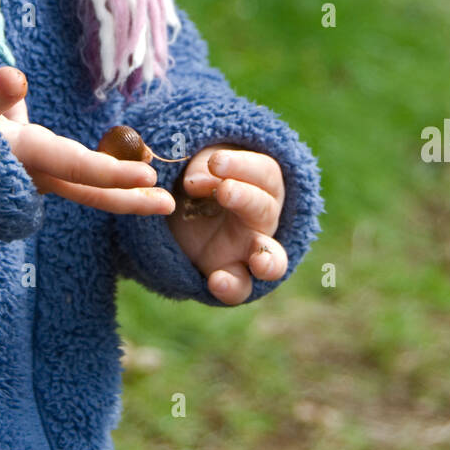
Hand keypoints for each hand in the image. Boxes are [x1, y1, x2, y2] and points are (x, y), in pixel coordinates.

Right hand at [0, 67, 176, 215]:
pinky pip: (76, 180)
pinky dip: (105, 181)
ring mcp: (33, 178)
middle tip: (168, 206)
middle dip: (128, 201)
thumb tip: (16, 78)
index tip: (148, 177)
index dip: (112, 173)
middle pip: (87, 192)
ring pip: (83, 190)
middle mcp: (32, 174)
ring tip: (159, 197)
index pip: (75, 168)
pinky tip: (132, 180)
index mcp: (23, 155)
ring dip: (121, 193)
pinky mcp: (35, 172)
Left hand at [167, 145, 287, 304]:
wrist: (176, 209)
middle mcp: (261, 218)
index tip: (215, 163)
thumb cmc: (197, 176)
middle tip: (224, 190)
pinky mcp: (229, 274)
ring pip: (272, 259)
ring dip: (268, 259)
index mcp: (261, 183)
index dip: (242, 166)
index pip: (264, 173)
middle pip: (265, 208)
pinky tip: (217, 282)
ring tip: (259, 261)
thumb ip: (200, 165)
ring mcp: (249, 250)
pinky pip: (240, 287)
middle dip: (246, 198)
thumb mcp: (197, 162)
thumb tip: (196, 181)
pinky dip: (232, 287)